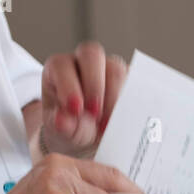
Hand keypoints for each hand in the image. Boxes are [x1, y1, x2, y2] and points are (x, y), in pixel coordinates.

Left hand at [40, 41, 126, 156]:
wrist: (86, 138)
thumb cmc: (69, 128)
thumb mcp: (61, 132)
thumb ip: (61, 126)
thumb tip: (61, 121)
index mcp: (58, 68)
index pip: (62, 64)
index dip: (69, 86)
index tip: (75, 110)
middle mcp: (82, 62)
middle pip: (92, 55)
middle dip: (95, 86)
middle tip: (95, 114)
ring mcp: (107, 68)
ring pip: (116, 70)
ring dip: (113, 99)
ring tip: (107, 125)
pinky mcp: (127, 80)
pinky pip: (134, 85)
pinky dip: (129, 104)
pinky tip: (121, 123)